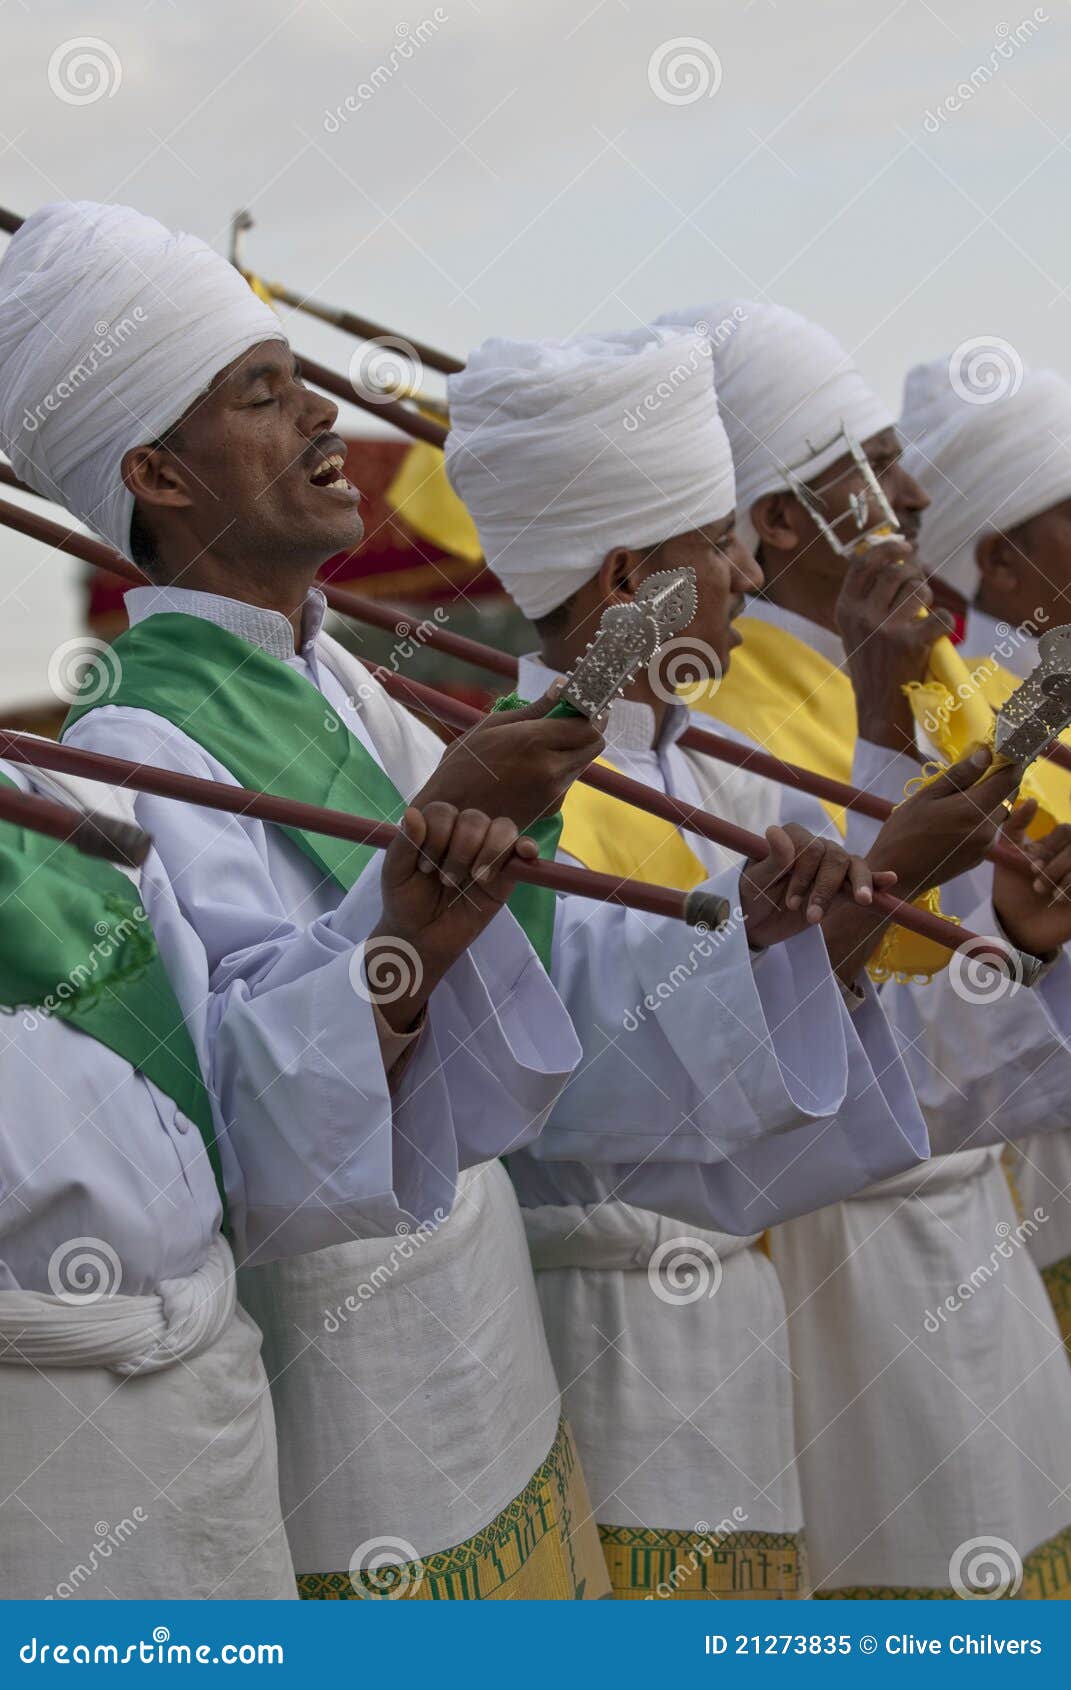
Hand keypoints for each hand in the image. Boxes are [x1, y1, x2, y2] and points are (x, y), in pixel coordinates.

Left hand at [369, 802, 538, 1030]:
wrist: (421, 938)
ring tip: (476, 879)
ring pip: (502, 828)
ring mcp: (487, 852)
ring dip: (489, 851)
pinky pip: (522, 850)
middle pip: (474, 818)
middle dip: (460, 849)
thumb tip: (413, 812)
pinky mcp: (506, 874)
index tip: (424, 867)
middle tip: (446, 881)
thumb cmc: (405, 901)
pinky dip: (526, 845)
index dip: (436, 835)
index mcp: (436, 830)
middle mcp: (463, 835)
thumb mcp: (394, 872)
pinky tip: (525, 853)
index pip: (444, 811)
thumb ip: (404, 842)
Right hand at [413, 686, 603, 834]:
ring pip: (582, 762)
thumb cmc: (462, 766)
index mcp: (535, 741)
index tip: (580, 703)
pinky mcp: (550, 809)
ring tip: (542, 745)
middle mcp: (551, 769)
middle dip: (586, 730)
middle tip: (567, 721)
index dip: (590, 712)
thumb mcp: (492, 726)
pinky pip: (567, 781)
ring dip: (573, 749)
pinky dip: (559, 770)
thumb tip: (561, 685)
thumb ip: (534, 708)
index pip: (589, 725)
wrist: (451, 817)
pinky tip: (531, 769)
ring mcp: (553, 793)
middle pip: (594, 744)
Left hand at [739, 823, 895, 949]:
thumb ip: (772, 859)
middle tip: (810, 917)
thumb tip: (774, 830)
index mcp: (792, 838)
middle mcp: (814, 847)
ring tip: (861, 901)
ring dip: (856, 885)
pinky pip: (863, 879)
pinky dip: (877, 879)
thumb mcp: (755, 881)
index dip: (804, 875)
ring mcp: (830, 867)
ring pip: (852, 866)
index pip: (811, 848)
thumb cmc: (750, 897)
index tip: (791, 902)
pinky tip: (890, 880)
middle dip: (825, 888)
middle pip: (835, 857)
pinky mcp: (842, 887)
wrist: (757, 923)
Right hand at [834, 541, 952, 752]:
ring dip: (927, 597)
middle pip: (895, 572)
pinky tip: (936, 632)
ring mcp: (886, 630)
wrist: (878, 706)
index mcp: (845, 609)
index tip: (904, 544)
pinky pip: (940, 616)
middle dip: (913, 573)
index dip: (886, 547)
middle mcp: (862, 616)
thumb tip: (894, 555)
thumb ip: (866, 595)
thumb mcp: (855, 628)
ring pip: (919, 590)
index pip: (863, 563)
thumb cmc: (870, 663)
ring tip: (923, 612)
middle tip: (918, 584)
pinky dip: (945, 622)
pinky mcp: (911, 645)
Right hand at [868, 747, 1021, 897]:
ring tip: (958, 797)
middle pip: (1007, 796)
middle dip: (998, 779)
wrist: (897, 876)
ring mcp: (985, 845)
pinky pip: (988, 830)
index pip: (1009, 778)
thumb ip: (959, 775)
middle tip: (977, 768)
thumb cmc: (903, 832)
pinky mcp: (979, 857)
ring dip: (988, 800)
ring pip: (998, 813)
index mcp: (973, 810)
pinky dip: (980, 818)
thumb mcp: (926, 796)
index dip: (1012, 759)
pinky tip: (953, 819)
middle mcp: (986, 829)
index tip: (1004, 747)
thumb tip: (986, 753)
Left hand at [993, 804, 1070, 957]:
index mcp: (1056, 846)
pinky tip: (1064, 900)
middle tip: (1037, 884)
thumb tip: (1032, 800)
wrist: (1017, 925)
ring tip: (1049, 895)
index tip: (1031, 865)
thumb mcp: (1008, 854)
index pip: (1066, 831)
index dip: (1051, 846)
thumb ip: (1015, 825)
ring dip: (1067, 878)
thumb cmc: (1011, 890)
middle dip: (1057, 865)